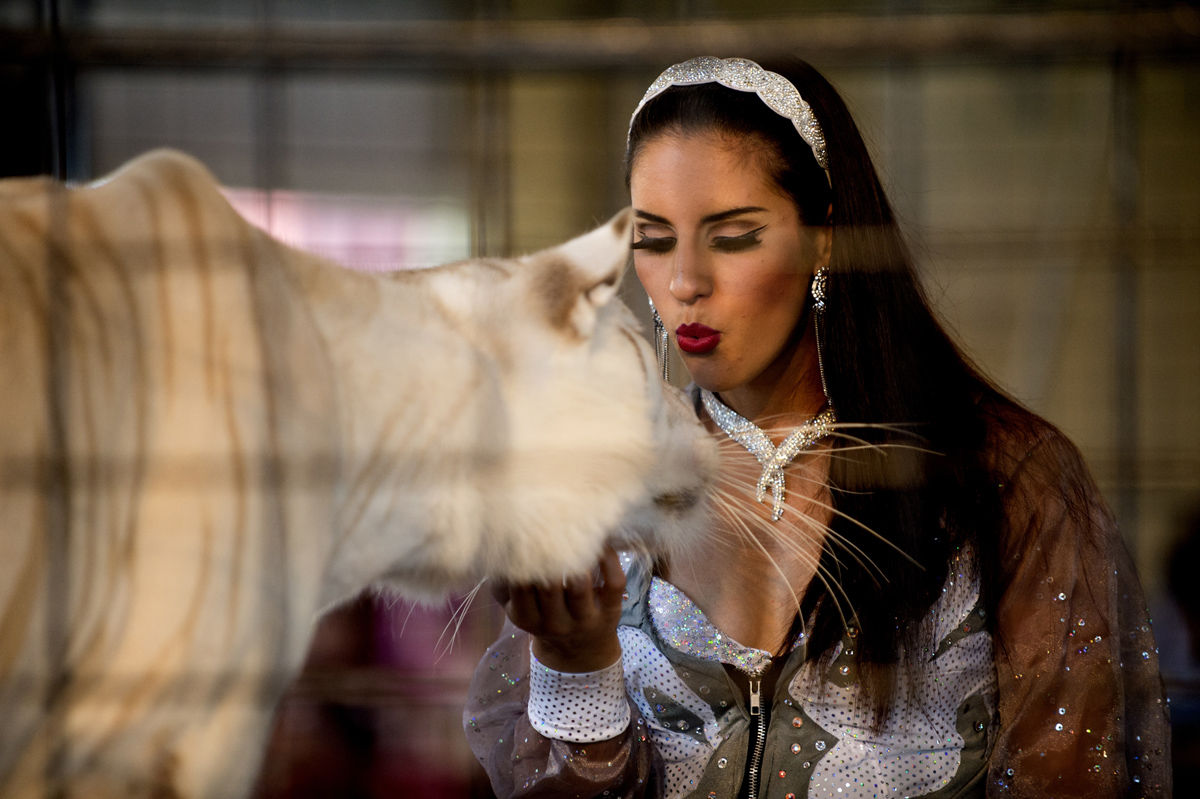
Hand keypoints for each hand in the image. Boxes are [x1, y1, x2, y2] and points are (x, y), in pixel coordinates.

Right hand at [491, 545, 625, 672]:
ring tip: (575, 535)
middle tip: (551, 528)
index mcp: (526, 618)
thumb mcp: (518, 607)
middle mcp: (555, 622)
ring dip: (578, 557)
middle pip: (549, 586)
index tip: (527, 534)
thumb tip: (498, 546)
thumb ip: (503, 583)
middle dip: (550, 556)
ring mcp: (584, 618)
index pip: (521, 587)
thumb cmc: (543, 616)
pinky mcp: (611, 611)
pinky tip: (602, 543)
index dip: (524, 559)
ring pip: (581, 585)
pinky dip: (609, 559)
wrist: (578, 651)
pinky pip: (614, 582)